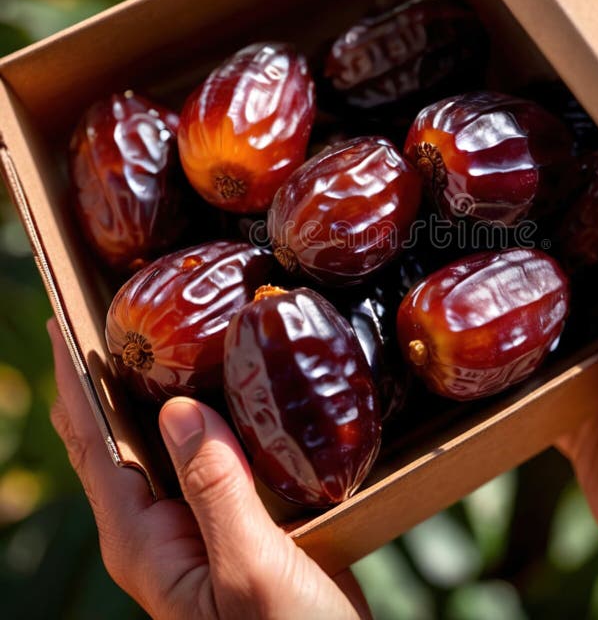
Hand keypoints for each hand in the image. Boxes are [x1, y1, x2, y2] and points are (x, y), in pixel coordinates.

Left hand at [47, 320, 369, 619]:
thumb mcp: (250, 571)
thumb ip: (214, 492)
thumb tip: (176, 409)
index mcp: (145, 541)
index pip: (94, 444)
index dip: (76, 380)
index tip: (65, 317)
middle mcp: (161, 528)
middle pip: (117, 437)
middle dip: (104, 376)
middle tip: (109, 308)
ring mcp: (199, 522)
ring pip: (167, 441)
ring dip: (158, 388)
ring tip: (163, 331)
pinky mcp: (238, 518)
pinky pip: (212, 452)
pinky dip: (211, 411)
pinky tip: (229, 385)